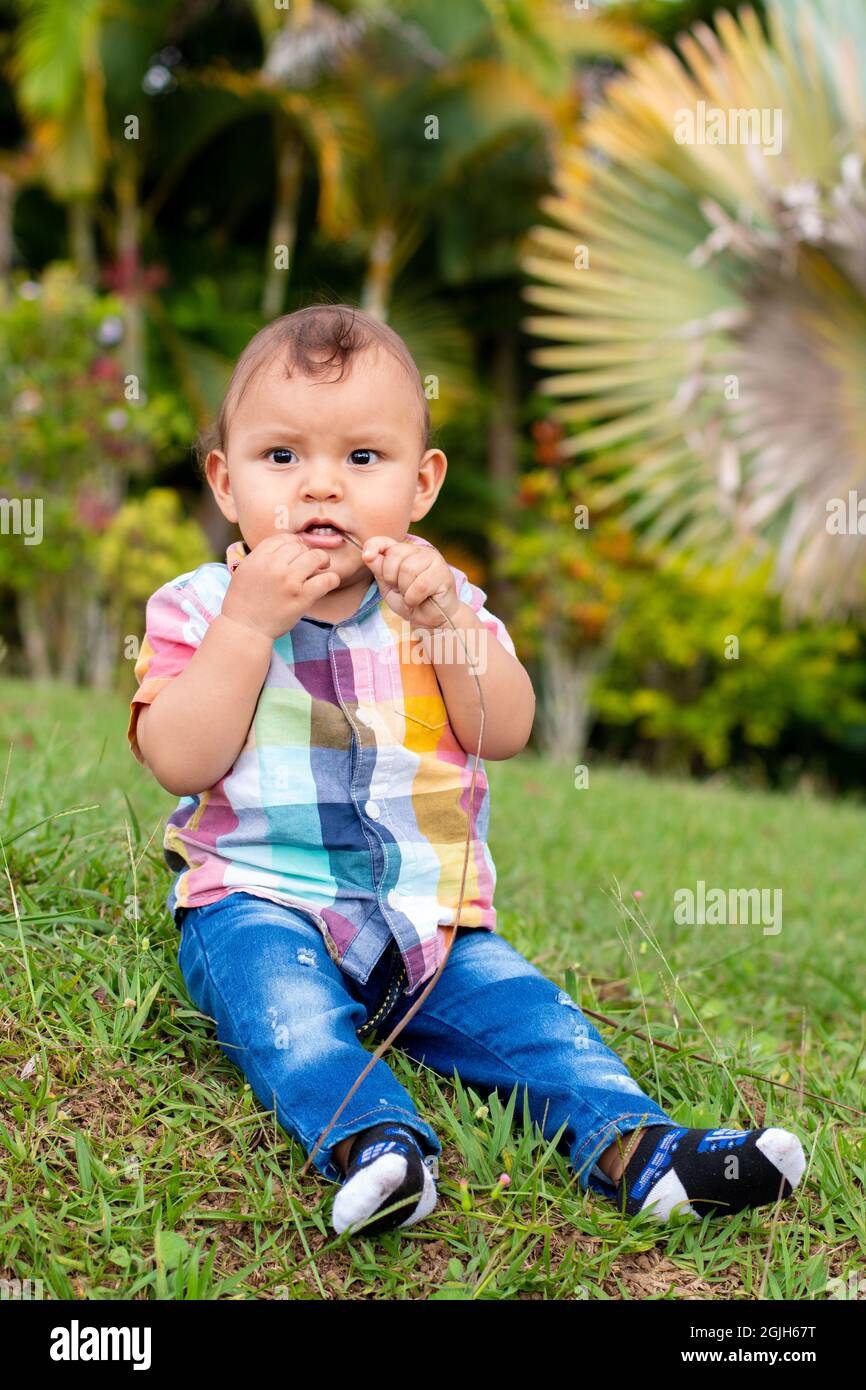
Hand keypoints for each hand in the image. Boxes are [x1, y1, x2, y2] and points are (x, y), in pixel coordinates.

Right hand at [221, 533, 339, 640]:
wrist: (245, 628)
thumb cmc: (243, 602)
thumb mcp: (244, 571)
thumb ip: (262, 557)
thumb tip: (285, 546)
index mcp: (258, 558)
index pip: (283, 538)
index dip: (293, 543)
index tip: (297, 553)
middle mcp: (273, 566)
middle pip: (299, 546)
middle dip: (306, 552)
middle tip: (308, 563)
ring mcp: (289, 581)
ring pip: (315, 557)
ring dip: (322, 560)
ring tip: (322, 567)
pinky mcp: (302, 597)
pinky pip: (327, 580)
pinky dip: (332, 579)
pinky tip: (329, 582)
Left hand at [360, 535, 459, 628]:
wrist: (432, 621)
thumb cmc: (411, 602)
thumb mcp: (388, 587)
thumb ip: (379, 570)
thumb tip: (368, 555)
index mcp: (405, 551)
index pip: (384, 541)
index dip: (373, 546)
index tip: (366, 557)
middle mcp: (420, 551)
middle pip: (395, 554)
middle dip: (392, 578)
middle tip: (402, 590)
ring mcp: (434, 559)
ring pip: (408, 569)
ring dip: (405, 590)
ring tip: (412, 595)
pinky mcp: (443, 574)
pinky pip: (420, 585)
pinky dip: (414, 598)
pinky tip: (419, 600)